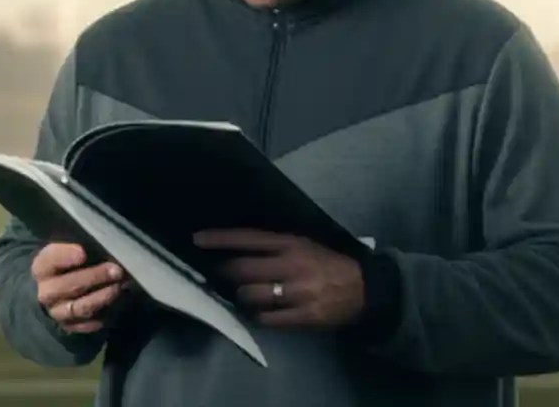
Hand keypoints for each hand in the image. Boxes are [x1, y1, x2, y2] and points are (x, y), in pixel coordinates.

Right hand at [31, 242, 130, 333]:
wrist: (51, 293)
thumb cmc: (65, 265)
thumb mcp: (64, 251)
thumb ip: (77, 247)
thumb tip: (102, 246)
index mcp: (42, 268)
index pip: (50, 260)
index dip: (65, 256)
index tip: (83, 253)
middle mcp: (46, 293)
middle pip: (69, 285)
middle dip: (94, 277)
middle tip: (116, 270)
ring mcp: (57, 313)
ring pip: (80, 307)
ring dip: (102, 297)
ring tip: (119, 287)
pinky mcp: (70, 327)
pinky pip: (87, 325)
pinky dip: (102, 315)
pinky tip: (116, 304)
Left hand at [194, 229, 364, 328]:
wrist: (362, 289)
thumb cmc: (325, 263)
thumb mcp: (302, 245)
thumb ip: (272, 247)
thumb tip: (234, 250)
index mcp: (291, 244)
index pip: (247, 239)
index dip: (220, 239)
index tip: (197, 239)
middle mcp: (291, 266)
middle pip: (242, 270)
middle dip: (223, 273)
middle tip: (216, 275)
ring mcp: (297, 293)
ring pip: (250, 296)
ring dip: (239, 296)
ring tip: (240, 295)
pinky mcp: (303, 317)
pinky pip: (267, 319)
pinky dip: (257, 316)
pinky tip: (258, 312)